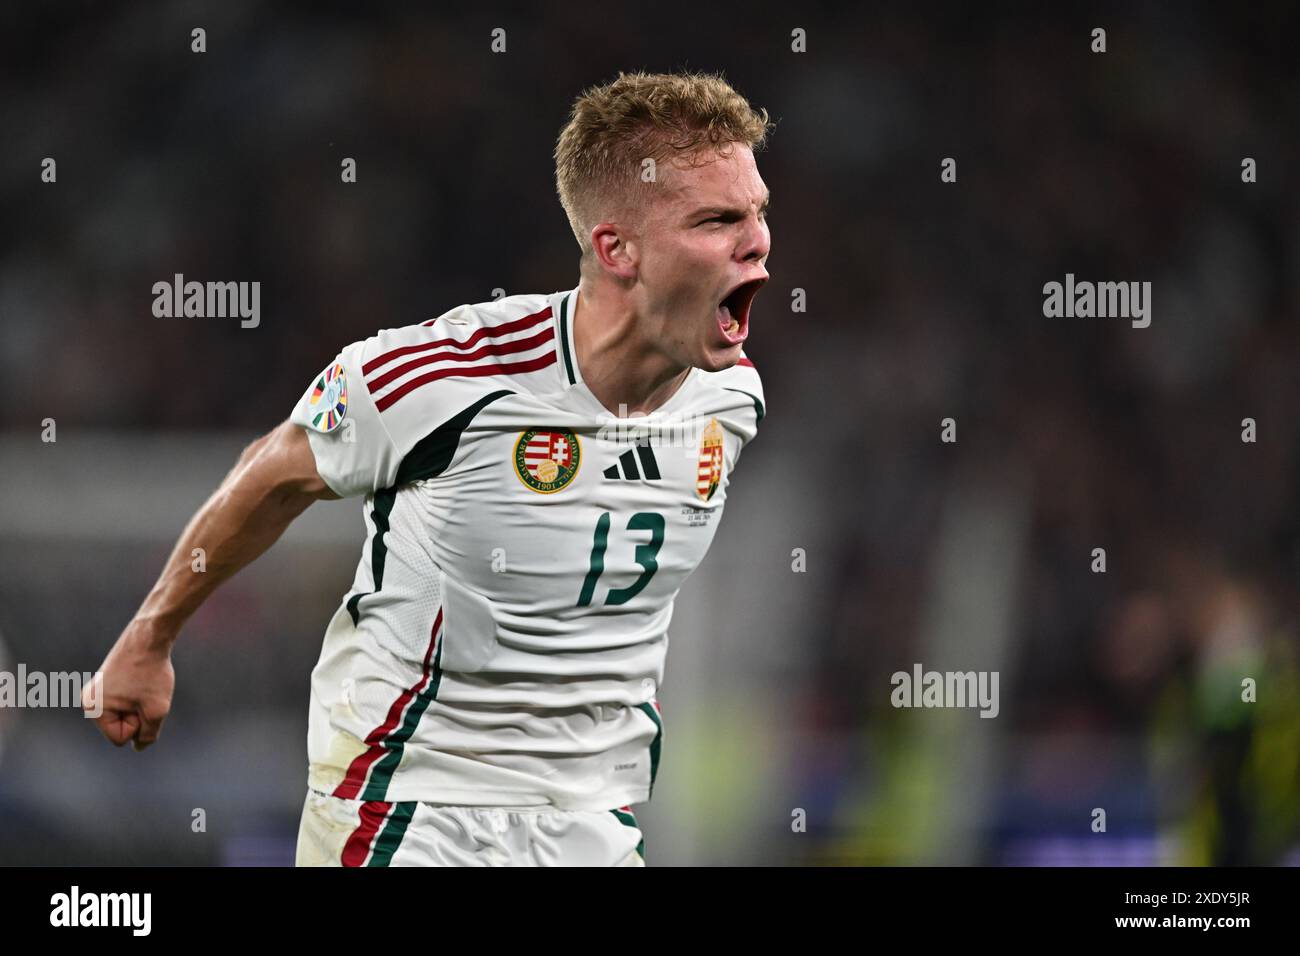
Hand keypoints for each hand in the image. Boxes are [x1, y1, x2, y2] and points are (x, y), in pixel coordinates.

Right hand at [84, 621, 175, 750]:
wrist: (149, 638)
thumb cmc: (152, 673)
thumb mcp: (157, 710)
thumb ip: (149, 734)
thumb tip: (139, 747)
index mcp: (94, 710)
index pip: (119, 739)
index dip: (137, 725)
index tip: (141, 701)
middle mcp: (88, 702)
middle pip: (120, 728)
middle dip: (137, 715)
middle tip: (143, 690)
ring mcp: (95, 692)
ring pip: (124, 715)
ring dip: (138, 706)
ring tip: (141, 684)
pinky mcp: (105, 683)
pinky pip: (124, 703)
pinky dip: (136, 696)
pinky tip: (138, 679)